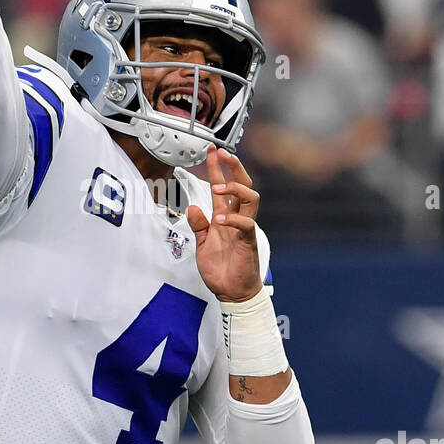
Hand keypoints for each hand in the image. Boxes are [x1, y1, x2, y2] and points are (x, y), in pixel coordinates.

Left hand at [186, 146, 261, 303]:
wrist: (232, 292)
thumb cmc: (221, 269)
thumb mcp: (202, 244)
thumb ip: (198, 225)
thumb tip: (193, 207)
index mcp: (224, 216)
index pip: (222, 186)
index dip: (217, 168)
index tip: (212, 151)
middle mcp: (236, 218)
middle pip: (243, 185)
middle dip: (233, 167)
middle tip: (222, 155)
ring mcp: (244, 228)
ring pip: (250, 198)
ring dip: (234, 189)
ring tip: (217, 188)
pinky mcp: (248, 241)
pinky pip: (246, 224)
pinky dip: (233, 219)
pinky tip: (220, 220)